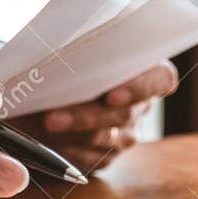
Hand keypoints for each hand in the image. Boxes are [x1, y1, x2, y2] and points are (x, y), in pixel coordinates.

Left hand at [6, 61, 177, 172]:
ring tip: (36, 128)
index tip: (110, 95)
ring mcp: (125, 133)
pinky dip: (63, 152)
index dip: (141, 88)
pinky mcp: (105, 155)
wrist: (52, 71)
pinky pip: (89, 161)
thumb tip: (45, 62)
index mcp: (147, 69)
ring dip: (68, 137)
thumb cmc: (70, 48)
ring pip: (104, 141)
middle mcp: (140, 104)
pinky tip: (40, 144)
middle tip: (50, 119)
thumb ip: (78, 46)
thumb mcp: (75, 37)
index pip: (162, 79)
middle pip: (123, 116)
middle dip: (84, 117)